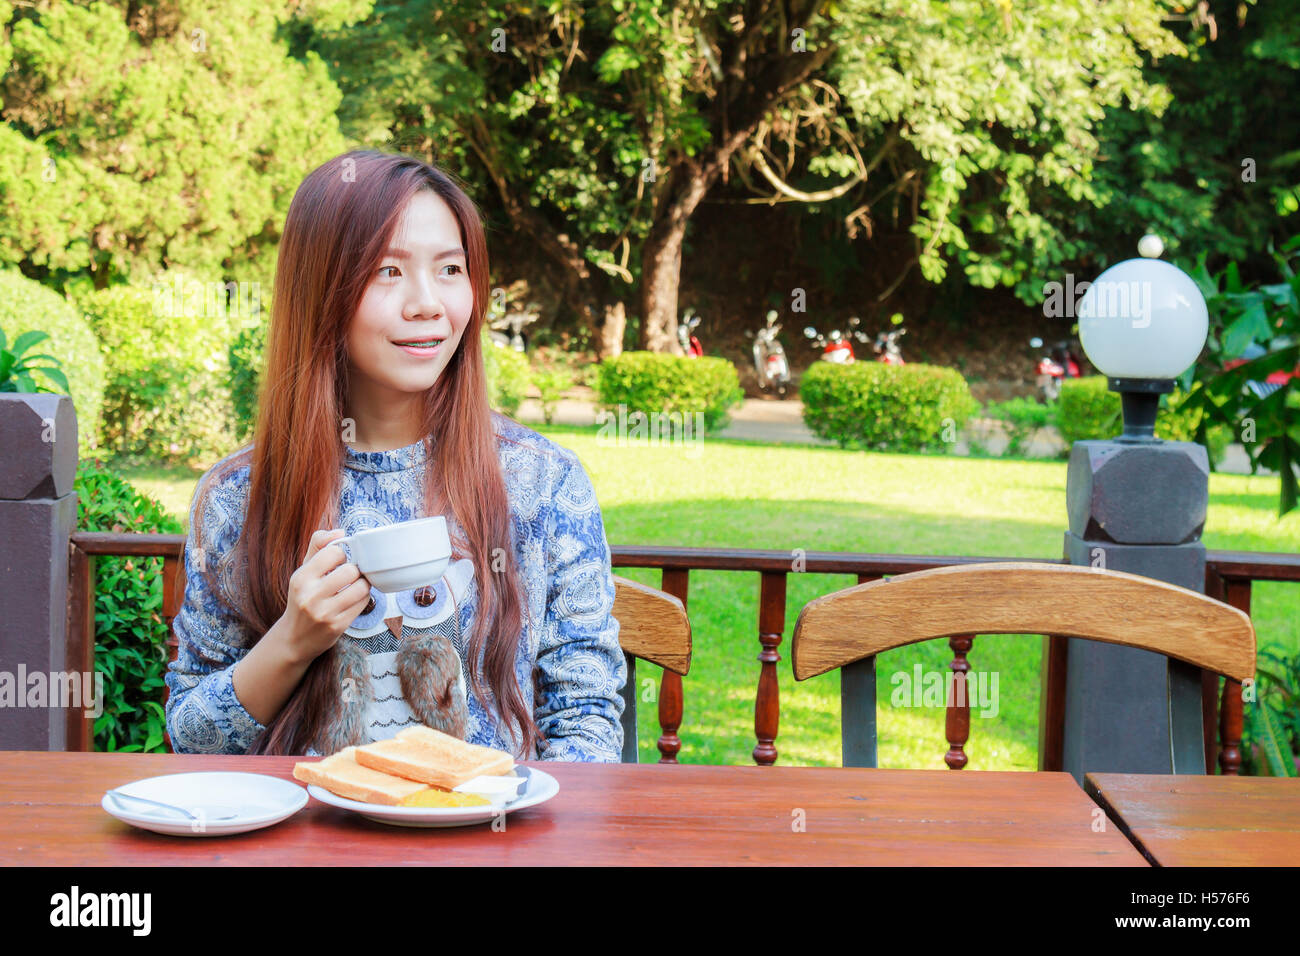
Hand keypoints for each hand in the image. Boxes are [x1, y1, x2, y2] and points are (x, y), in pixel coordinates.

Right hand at [279, 529, 371, 663]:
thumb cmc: (302, 598)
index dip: (342, 554)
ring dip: (363, 585)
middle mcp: (310, 595)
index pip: (333, 552)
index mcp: (301, 578)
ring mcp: (324, 612)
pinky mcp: (337, 626)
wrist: (294, 638)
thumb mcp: (304, 571)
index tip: (340, 562)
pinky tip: (354, 599)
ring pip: (361, 587)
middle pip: (350, 570)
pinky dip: (363, 598)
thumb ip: (318, 546)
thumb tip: (340, 531)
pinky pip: (363, 604)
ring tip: (355, 586)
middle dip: (355, 571)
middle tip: (351, 575)